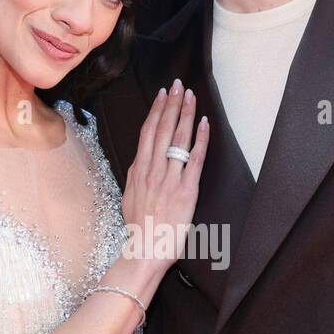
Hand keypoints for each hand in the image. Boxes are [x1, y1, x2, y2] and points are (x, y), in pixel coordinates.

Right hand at [121, 81, 208, 269]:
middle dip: (171, 104)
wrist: (146, 249)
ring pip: (178, 139)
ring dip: (185, 114)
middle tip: (178, 84)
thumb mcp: (129, 197)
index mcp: (139, 170)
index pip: (148, 132)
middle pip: (162, 129)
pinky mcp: (186, 190)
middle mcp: (153, 170)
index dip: (156, 111)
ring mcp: (170, 179)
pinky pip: (194, 159)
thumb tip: (140, 160)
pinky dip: (200, 139)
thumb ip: (135, 176)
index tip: (162, 94)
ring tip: (190, 96)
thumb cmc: (139, 228)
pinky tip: (205, 123)